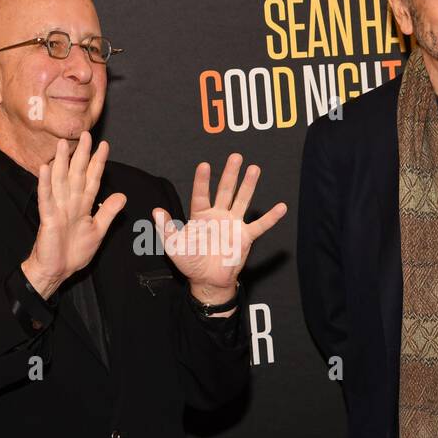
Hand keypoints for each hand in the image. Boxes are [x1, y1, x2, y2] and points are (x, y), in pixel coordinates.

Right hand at [22, 132, 125, 299]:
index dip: (98, 162)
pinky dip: (45, 183)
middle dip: (82, 154)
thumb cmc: (74, 252)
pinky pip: (46, 198)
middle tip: (86, 134)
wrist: (57, 270)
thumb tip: (122, 195)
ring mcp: (58, 208)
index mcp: (83, 205)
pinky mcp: (47, 217)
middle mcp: (70, 202)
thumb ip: (108, 213)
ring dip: (62, 162)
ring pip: (60, 181)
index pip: (92, 179)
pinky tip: (44, 168)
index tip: (105, 146)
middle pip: (76, 174)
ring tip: (63, 144)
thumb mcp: (98, 231)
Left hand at [151, 153, 286, 300]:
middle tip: (236, 156)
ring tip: (254, 169)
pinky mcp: (245, 237)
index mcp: (200, 215)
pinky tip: (281, 207)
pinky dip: (271, 218)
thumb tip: (156, 211)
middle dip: (230, 173)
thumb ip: (166, 228)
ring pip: (242, 201)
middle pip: (225, 190)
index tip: (204, 165)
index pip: (201, 194)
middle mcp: (218, 215)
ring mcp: (233, 224)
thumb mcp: (173, 245)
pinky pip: (260, 226)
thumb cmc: (190, 262)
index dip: (202, 180)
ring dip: (248, 185)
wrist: (207, 280)